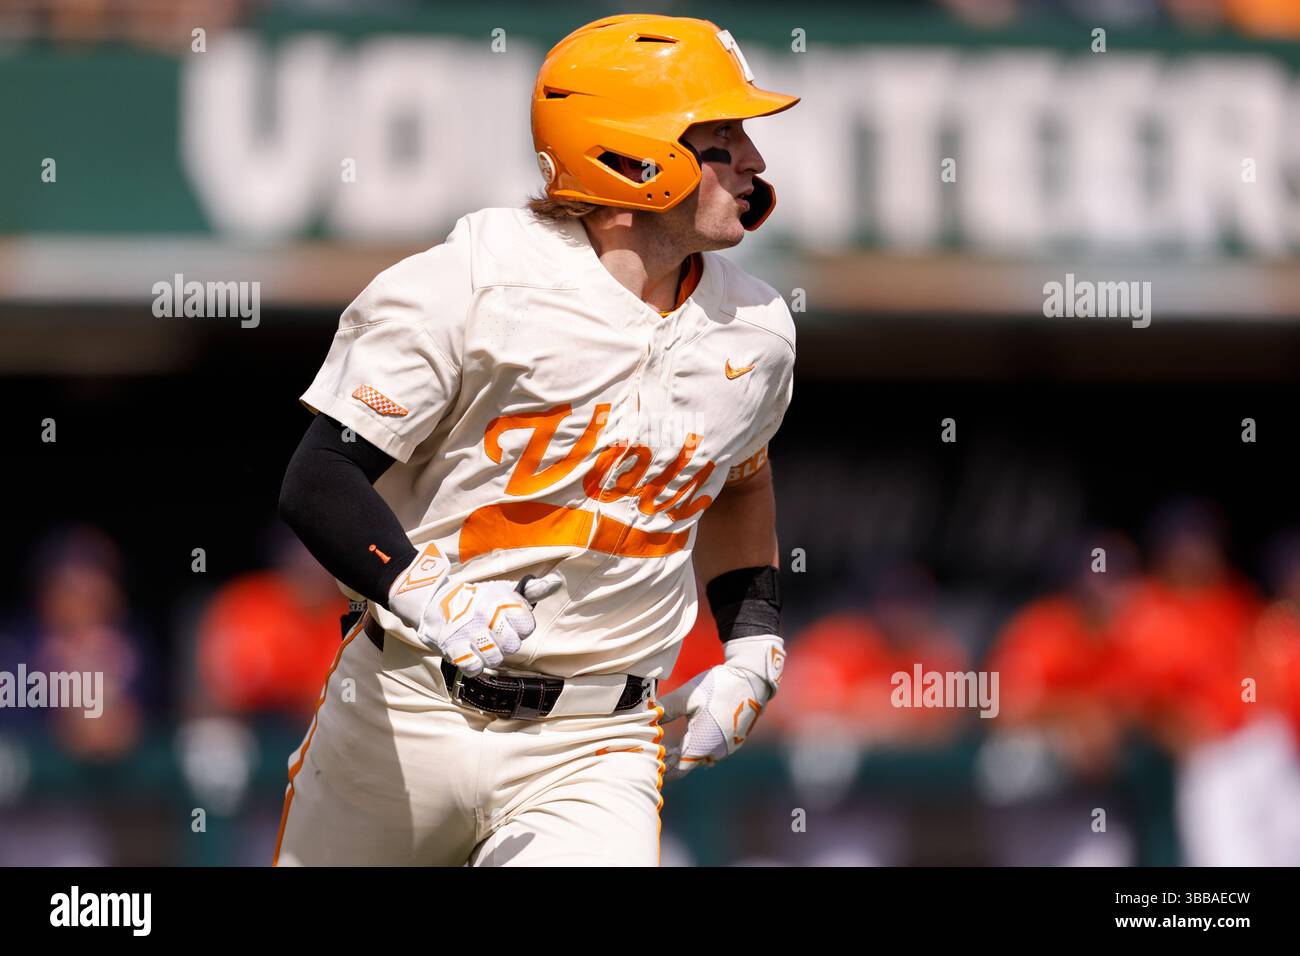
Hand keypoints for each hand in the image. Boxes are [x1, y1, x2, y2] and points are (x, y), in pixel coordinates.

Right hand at [386, 544, 562, 677]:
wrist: (433, 602)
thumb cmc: (476, 600)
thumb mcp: (503, 591)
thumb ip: (531, 591)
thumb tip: (555, 583)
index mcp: (501, 599)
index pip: (528, 625)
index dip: (520, 628)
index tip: (509, 622)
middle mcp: (486, 613)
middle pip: (513, 646)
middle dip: (505, 644)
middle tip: (492, 635)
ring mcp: (469, 630)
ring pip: (495, 659)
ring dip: (489, 655)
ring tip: (480, 644)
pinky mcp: (452, 646)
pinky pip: (474, 668)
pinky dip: (473, 665)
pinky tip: (469, 653)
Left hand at [659, 635, 784, 779]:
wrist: (752, 678)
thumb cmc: (719, 687)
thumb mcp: (687, 696)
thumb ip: (665, 710)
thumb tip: (645, 717)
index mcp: (702, 745)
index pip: (677, 770)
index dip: (663, 768)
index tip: (650, 760)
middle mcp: (716, 752)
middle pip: (688, 764)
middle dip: (672, 760)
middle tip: (655, 750)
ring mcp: (728, 747)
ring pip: (701, 757)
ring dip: (686, 753)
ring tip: (670, 745)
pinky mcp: (735, 739)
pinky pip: (713, 750)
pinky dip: (700, 746)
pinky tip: (692, 733)